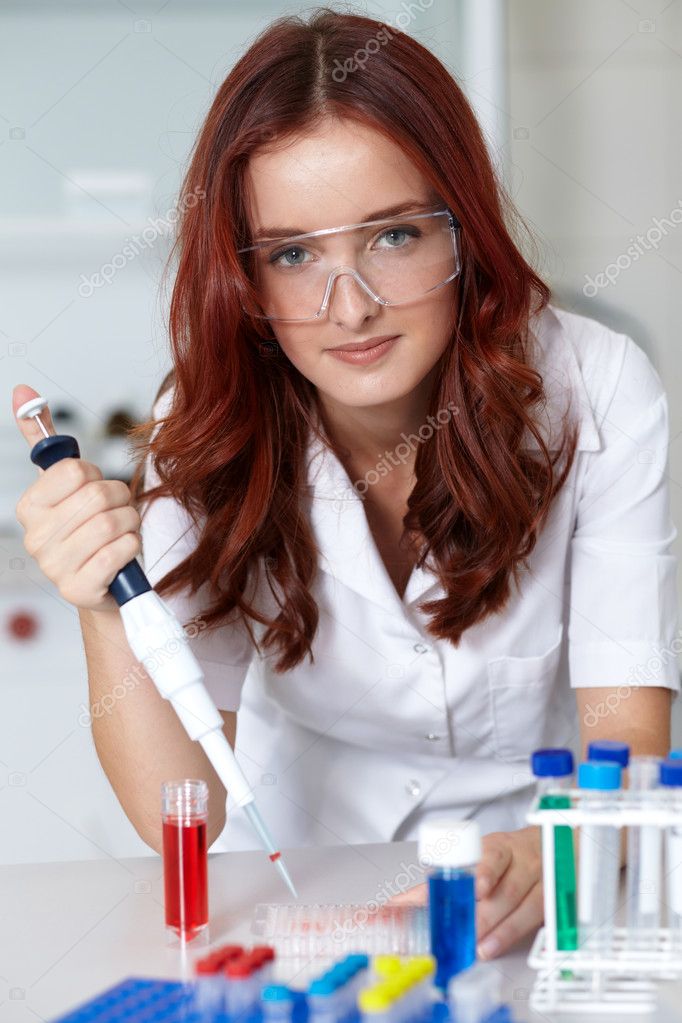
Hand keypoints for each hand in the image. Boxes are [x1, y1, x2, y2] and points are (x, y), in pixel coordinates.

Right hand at [13, 383, 140, 611]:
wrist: (106, 584)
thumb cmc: (90, 529)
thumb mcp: (68, 485)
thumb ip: (46, 441)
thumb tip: (22, 392)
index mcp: (30, 506)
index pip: (74, 471)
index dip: (96, 475)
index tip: (95, 488)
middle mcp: (35, 537)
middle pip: (98, 496)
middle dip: (121, 500)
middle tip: (119, 511)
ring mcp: (54, 567)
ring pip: (112, 523)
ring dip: (130, 523)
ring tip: (123, 531)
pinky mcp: (79, 589)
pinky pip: (119, 552)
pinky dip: (132, 546)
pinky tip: (124, 552)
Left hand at [385, 825, 543, 959]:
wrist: (551, 847)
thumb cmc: (506, 857)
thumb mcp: (476, 858)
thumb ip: (441, 881)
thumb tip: (399, 904)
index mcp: (500, 848)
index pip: (492, 858)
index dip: (485, 872)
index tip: (477, 887)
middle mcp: (523, 863)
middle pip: (506, 889)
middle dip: (484, 914)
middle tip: (465, 932)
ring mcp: (541, 883)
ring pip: (523, 907)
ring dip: (499, 930)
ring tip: (479, 947)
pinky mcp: (552, 903)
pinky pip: (537, 919)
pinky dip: (515, 935)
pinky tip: (498, 946)